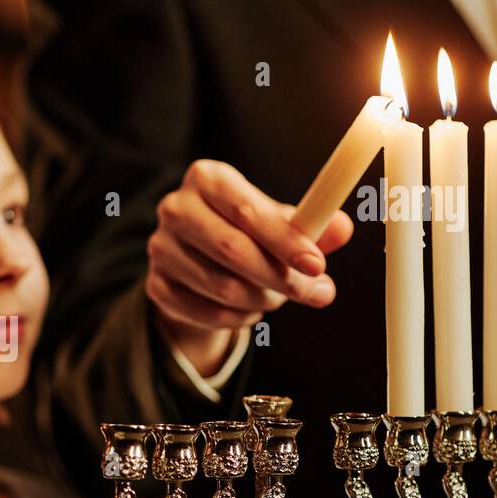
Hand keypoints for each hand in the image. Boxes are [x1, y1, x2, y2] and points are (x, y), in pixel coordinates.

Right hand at [146, 160, 352, 372]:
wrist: (198, 263)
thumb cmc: (246, 233)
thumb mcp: (280, 222)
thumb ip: (313, 224)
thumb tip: (341, 229)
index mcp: (207, 178)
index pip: (246, 211)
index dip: (284, 240)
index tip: (317, 265)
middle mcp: (175, 208)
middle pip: (232, 249)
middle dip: (280, 277)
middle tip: (314, 293)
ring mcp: (160, 248)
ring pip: (222, 287)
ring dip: (262, 300)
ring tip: (277, 298)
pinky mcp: (155, 285)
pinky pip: (206, 312)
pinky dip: (238, 319)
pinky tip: (250, 310)